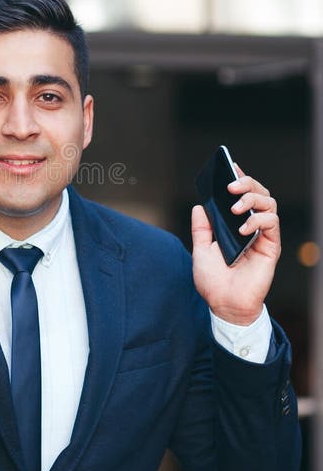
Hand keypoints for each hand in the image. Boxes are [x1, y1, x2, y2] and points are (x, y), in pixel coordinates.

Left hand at [191, 165, 280, 325]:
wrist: (224, 305)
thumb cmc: (214, 281)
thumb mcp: (201, 251)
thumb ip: (202, 229)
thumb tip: (199, 206)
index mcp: (234, 225)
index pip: (241, 195)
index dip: (239, 178)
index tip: (231, 166)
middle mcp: (251, 226)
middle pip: (258, 193)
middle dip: (246, 183)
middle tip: (231, 186)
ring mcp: (262, 235)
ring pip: (269, 202)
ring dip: (253, 198)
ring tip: (236, 207)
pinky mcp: (271, 246)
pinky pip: (272, 223)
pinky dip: (258, 219)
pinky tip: (243, 227)